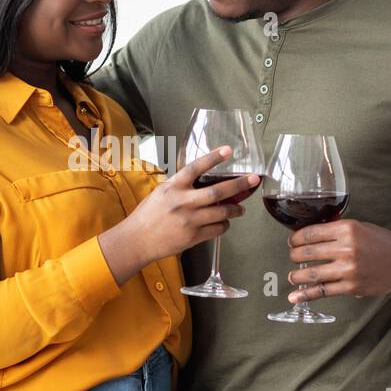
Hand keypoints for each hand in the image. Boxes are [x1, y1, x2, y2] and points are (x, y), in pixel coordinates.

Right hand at [98, 146, 257, 285]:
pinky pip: (216, 229)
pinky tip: (223, 223)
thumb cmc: (147, 215)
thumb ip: (180, 186)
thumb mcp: (161, 193)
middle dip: (239, 185)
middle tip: (253, 179)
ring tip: (240, 208)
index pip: (195, 168)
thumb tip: (200, 180)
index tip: (228, 151)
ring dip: (235, 209)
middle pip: (217, 191)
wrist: (136, 240)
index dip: (212, 158)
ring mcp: (189, 221)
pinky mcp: (193, 237)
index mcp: (173, 187)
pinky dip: (224, 225)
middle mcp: (182, 202)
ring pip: (221, 213)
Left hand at [285, 219, 390, 300]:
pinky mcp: (351, 287)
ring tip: (292, 277)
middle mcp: (346, 249)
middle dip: (294, 255)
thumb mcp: (357, 227)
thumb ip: (334, 230)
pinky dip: (305, 295)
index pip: (310, 233)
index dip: (296, 238)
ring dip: (296, 276)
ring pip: (311, 274)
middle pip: (307, 253)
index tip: (292, 241)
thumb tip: (307, 236)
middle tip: (293, 256)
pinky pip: (323, 291)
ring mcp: (348, 269)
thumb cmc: (379, 241)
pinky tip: (294, 297)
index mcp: (347, 229)